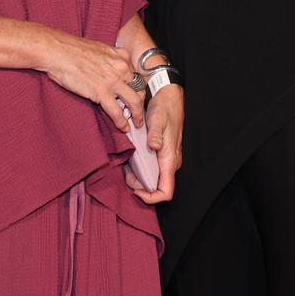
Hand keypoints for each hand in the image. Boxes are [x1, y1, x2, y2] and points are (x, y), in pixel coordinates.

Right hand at [40, 32, 144, 131]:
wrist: (57, 51)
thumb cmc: (71, 49)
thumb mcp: (98, 49)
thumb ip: (108, 60)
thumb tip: (108, 71)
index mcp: (121, 55)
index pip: (135, 75)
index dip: (136, 88)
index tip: (134, 96)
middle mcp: (121, 67)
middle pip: (139, 89)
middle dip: (141, 103)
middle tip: (139, 112)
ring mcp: (113, 80)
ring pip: (134, 102)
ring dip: (137, 115)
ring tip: (137, 123)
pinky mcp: (101, 92)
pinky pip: (117, 112)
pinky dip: (122, 122)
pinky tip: (124, 128)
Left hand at [125, 85, 183, 202]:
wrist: (169, 97)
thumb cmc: (165, 109)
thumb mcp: (158, 119)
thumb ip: (155, 134)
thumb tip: (154, 146)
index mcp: (170, 160)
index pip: (166, 192)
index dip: (151, 198)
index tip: (136, 191)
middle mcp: (169, 163)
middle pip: (156, 187)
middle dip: (139, 186)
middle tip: (125, 173)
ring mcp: (166, 159)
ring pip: (152, 178)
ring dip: (137, 177)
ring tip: (125, 164)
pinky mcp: (161, 153)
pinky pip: (151, 168)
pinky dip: (139, 168)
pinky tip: (129, 158)